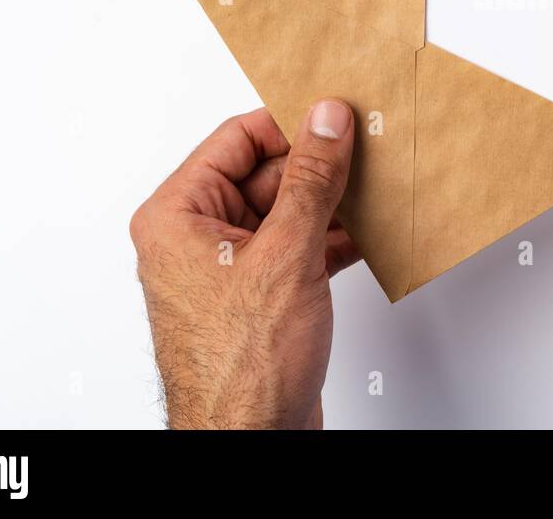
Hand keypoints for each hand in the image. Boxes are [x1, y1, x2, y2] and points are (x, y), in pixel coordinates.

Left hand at [129, 100, 359, 428]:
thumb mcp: (287, 253)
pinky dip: (331, 238)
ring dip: (330, 204)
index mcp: (177, 216)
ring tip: (375, 189)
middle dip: (317, 167)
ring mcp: (227, 269)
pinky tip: (366, 232)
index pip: (237, 140)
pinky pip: (296, 246)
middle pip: (264, 174)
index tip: (336, 115)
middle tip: (367, 151)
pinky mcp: (259, 295)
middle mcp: (194, 238)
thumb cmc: (242, 367)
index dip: (289, 125)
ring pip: (285, 211)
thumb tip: (325, 121)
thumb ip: (310, 180)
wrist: (251, 438)